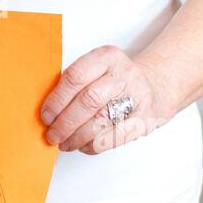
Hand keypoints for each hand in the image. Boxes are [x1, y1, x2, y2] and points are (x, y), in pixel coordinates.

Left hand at [39, 46, 178, 153]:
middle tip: (52, 135)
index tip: (45, 116)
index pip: (75, 77)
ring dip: (77, 137)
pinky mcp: (146, 119)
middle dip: (65, 122)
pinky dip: (95, 145)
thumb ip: (76, 84)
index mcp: (107, 57)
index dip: (56, 99)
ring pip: (101, 121)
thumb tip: (48, 112)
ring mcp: (138, 96)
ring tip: (65, 143)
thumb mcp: (98, 69)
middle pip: (88, 101)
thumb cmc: (117, 80)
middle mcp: (123, 74)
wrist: (157, 85)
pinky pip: (115, 137)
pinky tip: (84, 146)